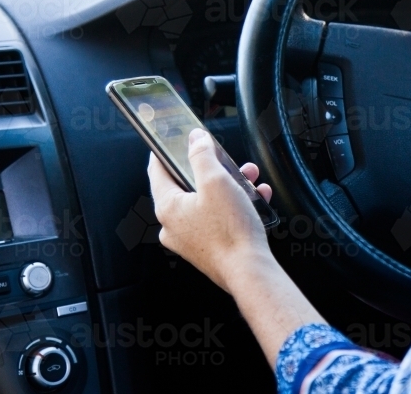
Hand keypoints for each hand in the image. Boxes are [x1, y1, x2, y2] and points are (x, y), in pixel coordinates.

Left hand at [148, 128, 272, 291]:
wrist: (249, 271)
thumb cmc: (230, 232)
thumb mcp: (216, 181)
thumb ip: (202, 155)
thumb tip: (195, 139)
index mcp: (167, 208)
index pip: (157, 171)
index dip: (164, 152)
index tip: (169, 141)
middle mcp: (173, 226)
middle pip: (187, 186)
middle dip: (212, 170)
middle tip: (226, 161)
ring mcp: (190, 240)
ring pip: (207, 202)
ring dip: (228, 187)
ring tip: (248, 181)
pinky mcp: (207, 249)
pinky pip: (218, 219)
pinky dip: (234, 207)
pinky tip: (253, 200)